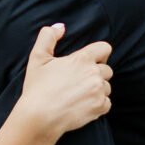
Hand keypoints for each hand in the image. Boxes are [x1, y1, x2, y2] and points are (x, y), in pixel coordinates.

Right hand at [20, 23, 112, 139]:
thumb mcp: (37, 58)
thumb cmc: (37, 88)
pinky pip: (107, 103)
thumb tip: (60, 27)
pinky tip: (82, 105)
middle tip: (79, 82)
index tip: (88, 62)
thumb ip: (48, 37)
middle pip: (107, 69)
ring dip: (97, 90)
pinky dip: (98, 105)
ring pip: (107, 87)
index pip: (105, 48)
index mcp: (82, 59)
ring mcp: (99, 91)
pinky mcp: (100, 107)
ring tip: (78, 95)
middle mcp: (94, 74)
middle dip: (96, 74)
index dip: (98, 54)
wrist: (39, 117)